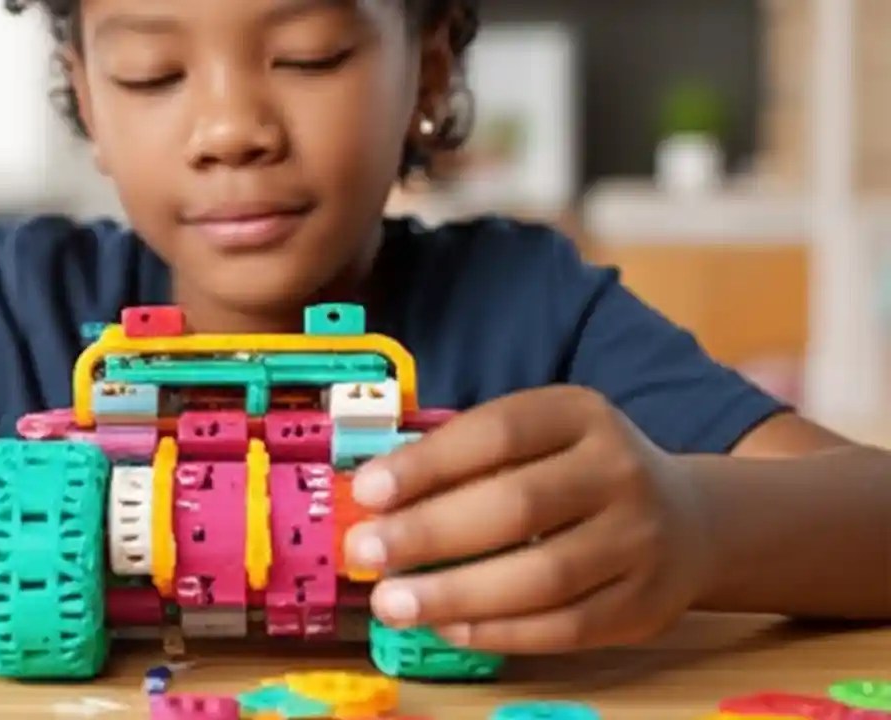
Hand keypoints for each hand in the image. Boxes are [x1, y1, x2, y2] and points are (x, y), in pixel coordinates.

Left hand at [344, 386, 712, 652]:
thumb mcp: (537, 439)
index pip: (498, 433)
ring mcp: (640, 540)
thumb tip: (374, 498)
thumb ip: (467, 459)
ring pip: (544, 576)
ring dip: (457, 593)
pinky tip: (449, 628)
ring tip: (393, 603)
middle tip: (365, 553)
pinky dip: (500, 632)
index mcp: (580, 415)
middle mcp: (619, 470)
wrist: (689, 520)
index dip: (429, 463)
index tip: (367, 490)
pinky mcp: (645, 605)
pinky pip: (565, 627)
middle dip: (431, 532)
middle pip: (519, 505)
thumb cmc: (575, 474)